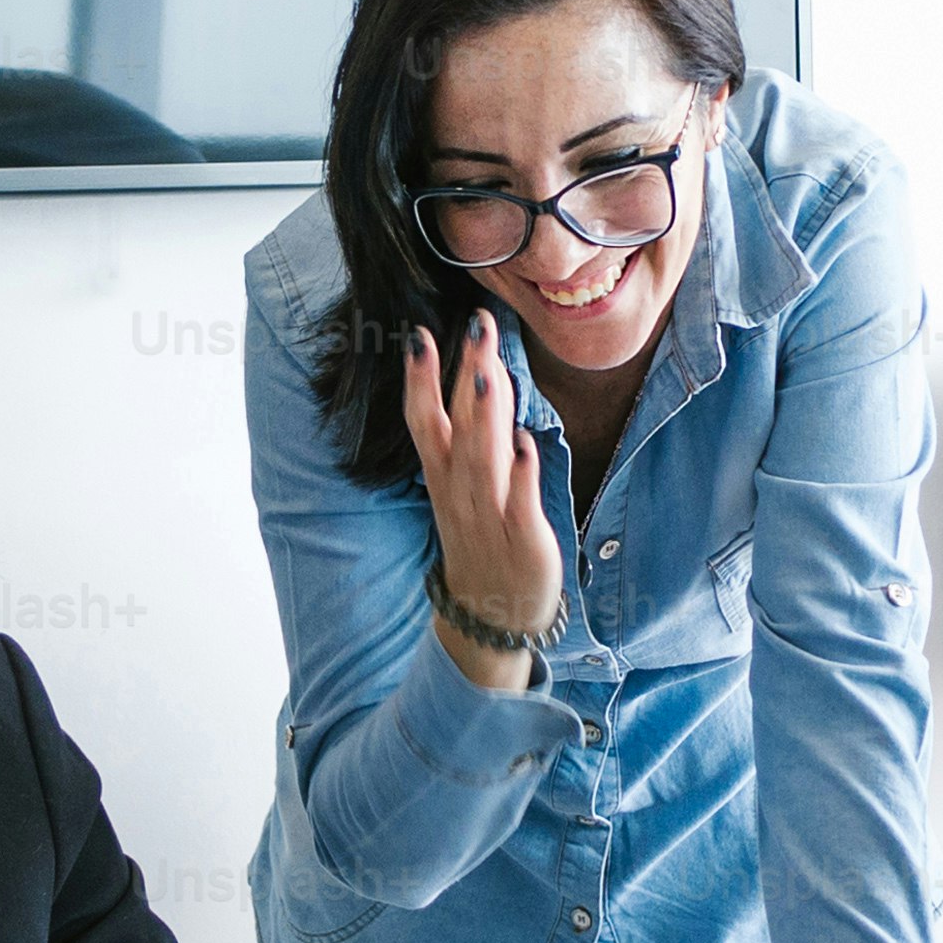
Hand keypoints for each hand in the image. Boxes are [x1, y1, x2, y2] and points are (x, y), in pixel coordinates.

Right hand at [396, 324, 565, 678]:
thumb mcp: (465, 485)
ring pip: (483, 459)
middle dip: (464, 376)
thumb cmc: (482, 538)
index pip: (426, 420)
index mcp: (445, 476)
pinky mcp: (524, 538)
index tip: (417, 335)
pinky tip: (524, 442)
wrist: (491, 615)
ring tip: (489, 371)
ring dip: (485, 416)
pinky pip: (520, 503)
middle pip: (458, 426)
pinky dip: (520, 474)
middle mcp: (461, 491)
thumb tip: (478, 375)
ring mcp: (491, 514)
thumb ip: (470, 434)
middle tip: (474, 326)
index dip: (420, 379)